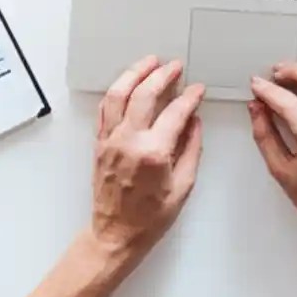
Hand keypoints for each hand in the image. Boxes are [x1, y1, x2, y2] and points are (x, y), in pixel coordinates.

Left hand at [92, 56, 205, 260]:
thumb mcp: (183, 186)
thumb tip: (194, 122)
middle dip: (162, 75)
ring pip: (118, 94)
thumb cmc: (150, 217)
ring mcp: (110, 140)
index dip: (189, 97)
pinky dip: (116, 92)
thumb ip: (191, 149)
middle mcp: (129, 141)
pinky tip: (126, 84)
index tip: (197, 89)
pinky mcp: (99, 144)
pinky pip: (104, 109)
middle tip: (175, 66)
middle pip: (144, 94)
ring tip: (149, 62)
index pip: (175, 112)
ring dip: (134, 73)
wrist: (116, 234)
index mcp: (153, 152)